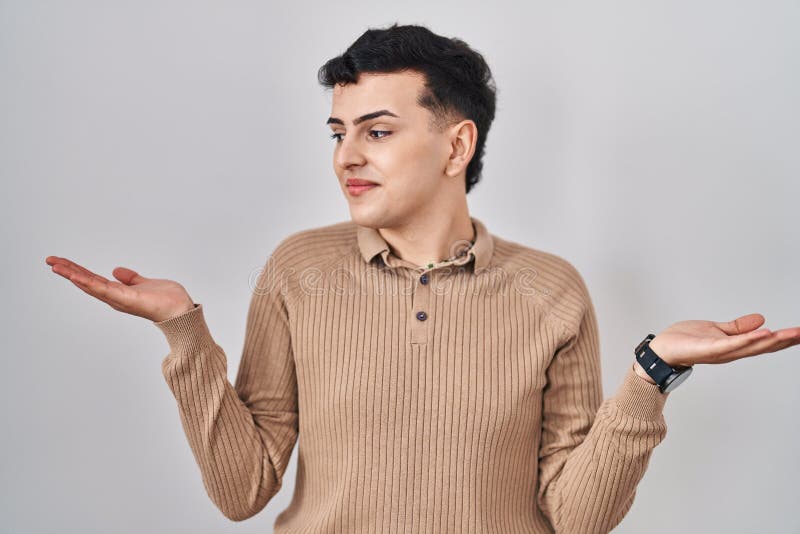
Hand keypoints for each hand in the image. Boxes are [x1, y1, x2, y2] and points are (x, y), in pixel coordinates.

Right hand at [45, 256, 195, 321]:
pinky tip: (76, 276)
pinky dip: (89, 283)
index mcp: (117, 292)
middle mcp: (114, 297)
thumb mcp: (144, 283)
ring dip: (73, 275)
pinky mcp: (126, 299)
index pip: (92, 279)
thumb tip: (116, 270)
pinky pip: (104, 289)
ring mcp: (119, 299)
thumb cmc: (166, 300)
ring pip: (90, 285)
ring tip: (56, 266)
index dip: (76, 270)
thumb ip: (130, 278)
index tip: (61, 262)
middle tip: (50, 260)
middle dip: (68, 271)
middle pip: (86, 281)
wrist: (181, 310)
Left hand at [646, 313, 799, 367]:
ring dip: (772, 341)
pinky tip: (763, 333)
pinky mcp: (710, 349)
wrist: (662, 349)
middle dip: (784, 341)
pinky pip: (732, 344)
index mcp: (733, 346)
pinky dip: (748, 339)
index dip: (782, 339)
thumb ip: (738, 327)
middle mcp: (731, 352)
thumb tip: (761, 320)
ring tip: (790, 334)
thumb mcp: (716, 329)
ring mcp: (721, 352)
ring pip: (751, 347)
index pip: (763, 343)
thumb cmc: (685, 340)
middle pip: (763, 347)